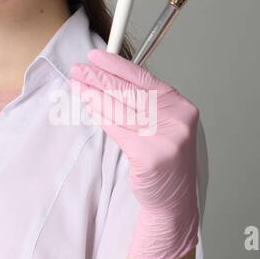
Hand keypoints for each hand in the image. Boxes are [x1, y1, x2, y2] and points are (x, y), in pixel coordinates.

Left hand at [69, 48, 200, 258]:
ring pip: (122, 109)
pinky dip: (102, 116)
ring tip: (77, 84)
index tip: (97, 56)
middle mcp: (178, 120)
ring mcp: (166, 139)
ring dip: (95, 94)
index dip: (118, 66)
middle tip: (79, 69)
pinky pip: (119, 130)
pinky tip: (89, 106)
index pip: (146, 79)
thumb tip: (111, 80)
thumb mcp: (163, 126)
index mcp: (182, 107)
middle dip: (101, 78)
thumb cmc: (164, 162)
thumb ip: (146, 104)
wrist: (173, 201)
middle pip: (132, 92)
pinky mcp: (151, 157)